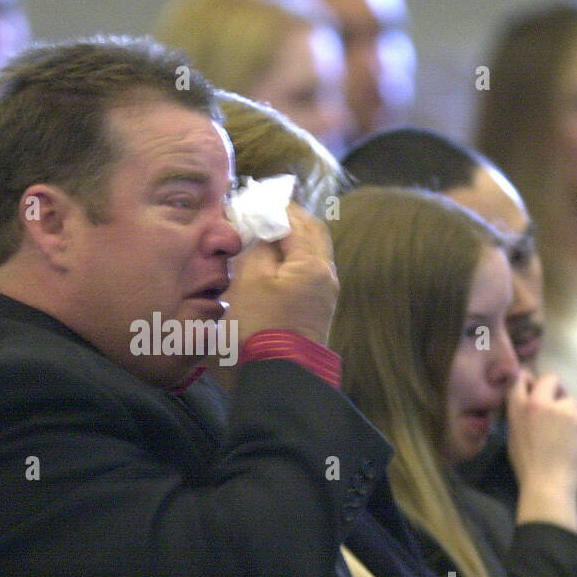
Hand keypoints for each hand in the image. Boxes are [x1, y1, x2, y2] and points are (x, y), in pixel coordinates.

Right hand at [221, 203, 337, 347]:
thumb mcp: (250, 279)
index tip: (255, 199)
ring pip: (311, 254)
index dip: (275, 207)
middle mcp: (326, 275)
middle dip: (289, 220)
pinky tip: (273, 264)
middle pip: (312, 234)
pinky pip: (308, 273)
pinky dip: (292, 260)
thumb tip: (264, 232)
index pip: (297, 221)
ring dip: (292, 241)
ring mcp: (325, 295)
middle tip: (265, 212)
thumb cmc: (261, 325)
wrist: (280, 376)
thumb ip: (258, 248)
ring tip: (266, 236)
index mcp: (313, 263)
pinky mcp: (318, 311)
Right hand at [506, 371, 576, 532]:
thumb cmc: (528, 466)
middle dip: (555, 389)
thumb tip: (529, 407)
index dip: (529, 380)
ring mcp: (559, 407)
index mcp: (516, 408)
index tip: (534, 389)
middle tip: (557, 408)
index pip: (520, 377)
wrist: (548, 483)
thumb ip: (520, 415)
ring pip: (570, 398)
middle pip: (550, 378)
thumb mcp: (514, 435)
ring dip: (569, 411)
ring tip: (567, 433)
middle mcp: (537, 402)